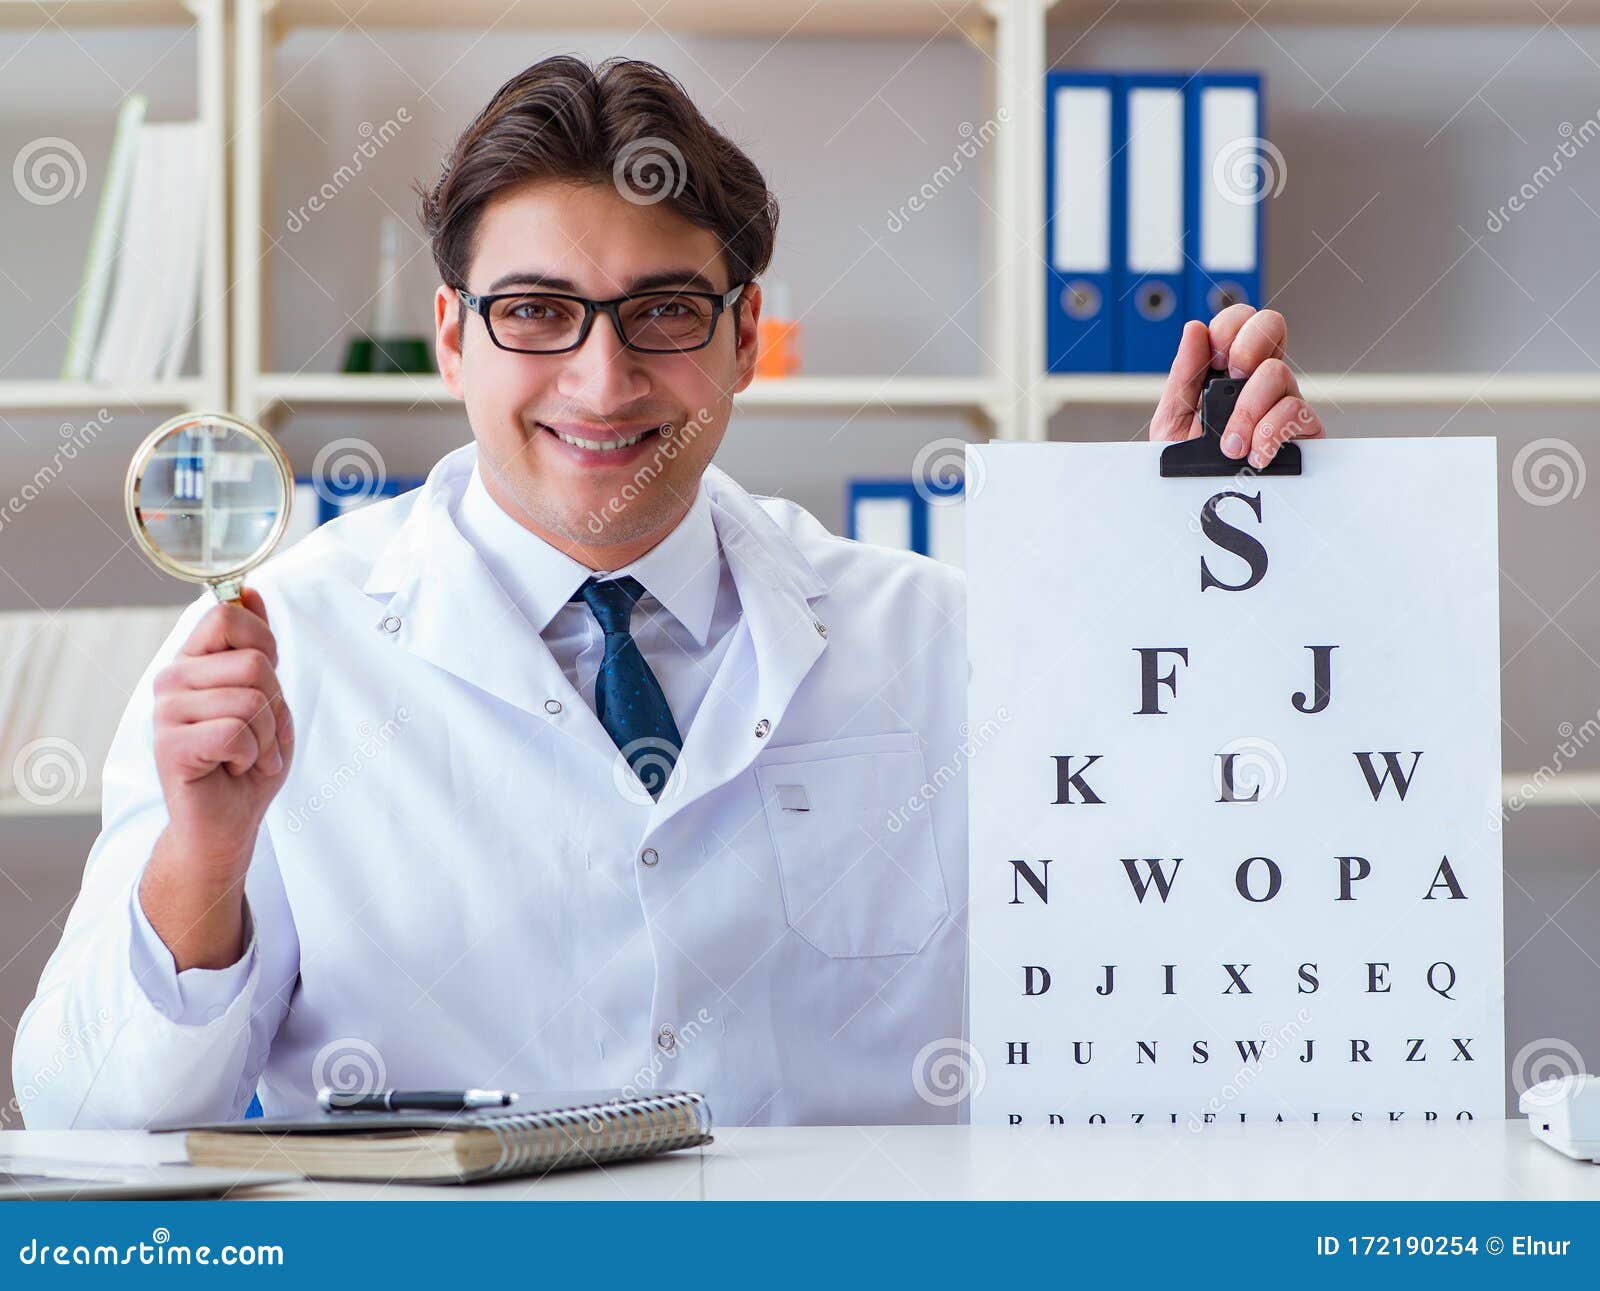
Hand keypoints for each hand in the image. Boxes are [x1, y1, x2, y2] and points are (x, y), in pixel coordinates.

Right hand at [140, 588, 292, 969]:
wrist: (228, 823)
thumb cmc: (247, 760)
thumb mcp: (267, 696)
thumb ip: (256, 645)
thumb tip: (248, 590)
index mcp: (194, 661)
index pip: (228, 616)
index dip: (265, 644)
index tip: (266, 683)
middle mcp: (173, 679)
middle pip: (255, 664)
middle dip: (276, 707)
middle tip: (259, 736)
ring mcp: (166, 712)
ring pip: (250, 701)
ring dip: (267, 738)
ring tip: (247, 756)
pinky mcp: (169, 746)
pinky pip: (235, 733)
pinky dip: (252, 757)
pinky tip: (234, 769)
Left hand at [1148, 304, 1325, 468]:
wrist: (1203, 514)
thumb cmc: (1189, 469)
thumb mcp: (1172, 422)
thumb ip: (1183, 375)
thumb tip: (1194, 329)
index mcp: (1225, 372)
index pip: (1238, 323)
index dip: (1229, 327)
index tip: (1214, 359)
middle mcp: (1258, 381)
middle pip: (1271, 325)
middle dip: (1248, 345)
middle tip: (1230, 378)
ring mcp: (1283, 403)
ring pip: (1278, 373)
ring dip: (1248, 410)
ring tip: (1231, 447)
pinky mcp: (1304, 432)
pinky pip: (1295, 411)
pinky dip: (1270, 433)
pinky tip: (1256, 456)